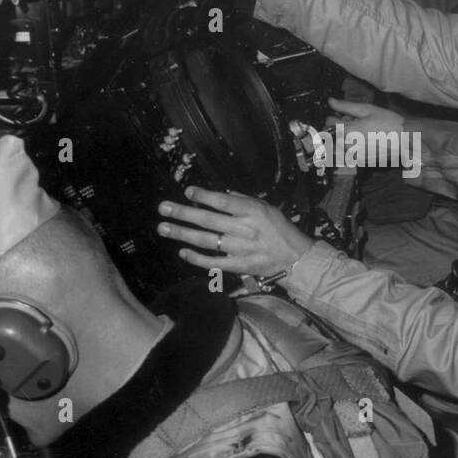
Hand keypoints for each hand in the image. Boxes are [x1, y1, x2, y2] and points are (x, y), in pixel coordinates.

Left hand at [158, 186, 312, 278]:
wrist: (294, 257)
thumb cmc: (279, 229)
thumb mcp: (266, 207)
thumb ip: (243, 200)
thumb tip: (220, 194)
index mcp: (252, 212)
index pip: (223, 202)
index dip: (204, 196)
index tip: (187, 191)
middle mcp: (244, 229)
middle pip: (208, 220)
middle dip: (183, 213)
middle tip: (163, 208)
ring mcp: (239, 249)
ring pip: (205, 240)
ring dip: (182, 234)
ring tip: (163, 228)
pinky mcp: (238, 266)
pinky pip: (213, 262)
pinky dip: (196, 258)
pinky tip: (182, 251)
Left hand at [325, 97, 404, 165]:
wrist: (404, 139)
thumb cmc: (387, 122)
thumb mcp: (366, 109)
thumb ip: (345, 106)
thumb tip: (331, 101)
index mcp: (346, 131)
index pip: (328, 122)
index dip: (336, 116)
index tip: (346, 115)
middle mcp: (347, 145)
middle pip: (333, 134)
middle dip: (341, 128)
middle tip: (357, 123)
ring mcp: (353, 155)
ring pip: (340, 144)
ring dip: (346, 138)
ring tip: (362, 132)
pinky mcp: (359, 161)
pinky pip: (349, 152)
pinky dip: (354, 146)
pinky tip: (366, 140)